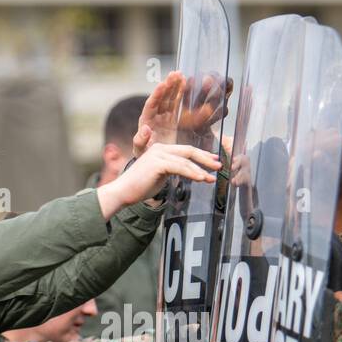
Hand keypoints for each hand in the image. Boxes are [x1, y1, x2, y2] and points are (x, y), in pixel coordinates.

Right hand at [97, 142, 220, 217]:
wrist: (122, 192)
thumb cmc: (139, 187)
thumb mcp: (159, 176)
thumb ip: (172, 170)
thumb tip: (186, 173)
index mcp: (160, 149)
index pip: (185, 150)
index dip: (201, 155)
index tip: (213, 161)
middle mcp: (160, 148)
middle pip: (188, 151)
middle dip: (206, 159)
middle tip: (219, 166)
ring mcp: (158, 154)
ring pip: (186, 161)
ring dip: (202, 169)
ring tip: (212, 178)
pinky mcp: (157, 163)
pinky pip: (180, 168)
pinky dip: (193, 173)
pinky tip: (202, 178)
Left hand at [132, 72, 185, 154]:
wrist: (153, 162)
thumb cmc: (144, 156)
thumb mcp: (140, 150)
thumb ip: (140, 140)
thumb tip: (145, 128)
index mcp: (146, 121)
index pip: (151, 104)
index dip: (157, 94)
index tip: (163, 84)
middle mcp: (154, 116)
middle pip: (161, 98)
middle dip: (168, 86)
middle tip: (175, 74)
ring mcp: (163, 117)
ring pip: (169, 98)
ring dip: (174, 87)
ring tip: (180, 74)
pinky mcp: (172, 120)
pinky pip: (176, 104)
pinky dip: (180, 94)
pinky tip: (184, 84)